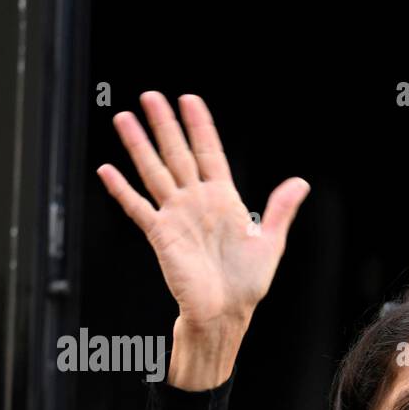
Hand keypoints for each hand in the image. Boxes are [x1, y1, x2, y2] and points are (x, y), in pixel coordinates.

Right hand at [96, 92, 309, 370]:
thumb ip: (280, 210)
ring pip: (154, 172)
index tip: (189, 100)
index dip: (200, 127)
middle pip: (177, 154)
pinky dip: (122, 190)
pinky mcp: (160, 234)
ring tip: (124, 118)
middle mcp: (198, 203)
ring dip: (139, 146)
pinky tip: (107, 171)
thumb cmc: (247, 285)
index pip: (209, 153)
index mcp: (225, 201)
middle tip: (151, 96)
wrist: (225, 313)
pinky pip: (138, 207)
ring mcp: (177, 216)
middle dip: (165, 125)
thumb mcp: (270, 243)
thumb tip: (301, 183)